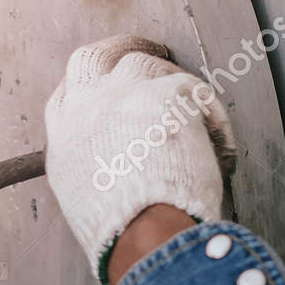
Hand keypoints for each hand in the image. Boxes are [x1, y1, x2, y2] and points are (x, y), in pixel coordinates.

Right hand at [45, 36, 235, 282]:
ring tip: (192, 100)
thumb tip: (115, 166)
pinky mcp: (163, 94)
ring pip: (145, 63)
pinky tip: (220, 144)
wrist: (141, 236)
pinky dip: (211, 116)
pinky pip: (193, 90)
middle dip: (119, 48)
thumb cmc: (123, 234)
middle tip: (144, 50)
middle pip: (94, 58)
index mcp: (64, 136)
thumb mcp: (85, 199)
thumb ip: (94, 167)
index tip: (109, 87)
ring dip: (170, 78)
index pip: (69, 92)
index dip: (91, 85)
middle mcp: (84, 107)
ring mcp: (121, 95)